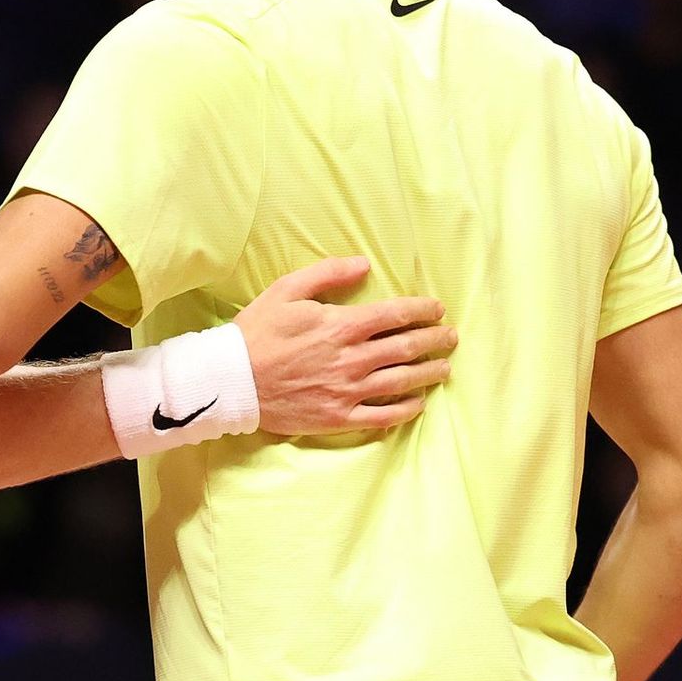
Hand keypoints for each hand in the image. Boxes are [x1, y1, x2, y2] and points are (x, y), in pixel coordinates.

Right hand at [235, 257, 454, 436]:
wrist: (230, 380)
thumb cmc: (257, 332)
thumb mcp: (286, 290)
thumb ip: (327, 273)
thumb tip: (363, 264)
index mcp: (341, 326)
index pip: (396, 315)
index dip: (422, 310)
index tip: (437, 309)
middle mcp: (351, 359)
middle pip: (406, 348)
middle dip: (435, 340)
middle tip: (451, 336)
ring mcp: (347, 391)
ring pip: (402, 381)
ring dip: (429, 373)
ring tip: (445, 367)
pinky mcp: (338, 417)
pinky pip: (383, 415)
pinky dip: (406, 408)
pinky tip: (419, 402)